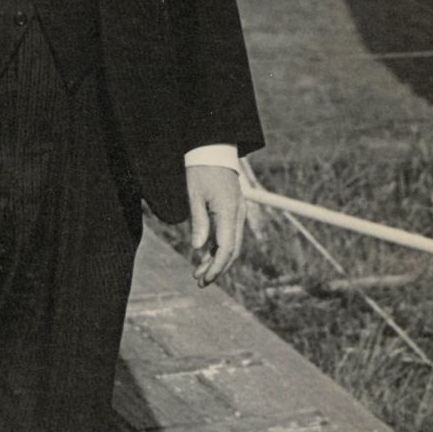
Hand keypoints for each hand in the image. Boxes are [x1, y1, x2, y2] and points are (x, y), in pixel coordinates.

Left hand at [186, 163, 244, 286]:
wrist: (213, 149)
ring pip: (231, 244)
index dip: (216, 267)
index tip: (203, 279)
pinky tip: (205, 256)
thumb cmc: (201, 170)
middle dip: (217, 268)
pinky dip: (218, 247)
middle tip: (200, 282)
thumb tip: (199, 248)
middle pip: (232, 250)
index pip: (226, 248)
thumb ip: (199, 222)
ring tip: (199, 273)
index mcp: (228, 212)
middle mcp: (238, 214)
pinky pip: (229, 234)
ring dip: (217, 260)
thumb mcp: (194, 196)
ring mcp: (238, 213)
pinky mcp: (233, 210)